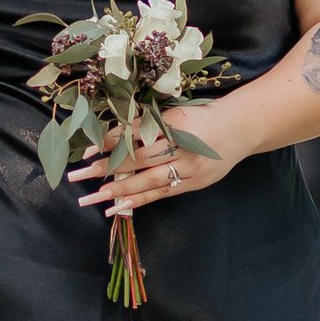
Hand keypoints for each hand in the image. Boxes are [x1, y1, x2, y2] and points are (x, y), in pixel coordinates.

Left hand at [73, 102, 238, 219]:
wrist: (240, 129)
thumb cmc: (202, 116)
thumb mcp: (175, 113)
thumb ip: (147, 125)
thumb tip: (110, 137)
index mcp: (175, 123)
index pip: (136, 135)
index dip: (110, 143)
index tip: (86, 151)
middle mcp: (182, 148)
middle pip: (138, 160)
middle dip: (105, 169)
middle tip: (78, 176)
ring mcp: (189, 169)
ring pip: (147, 182)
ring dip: (117, 190)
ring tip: (92, 198)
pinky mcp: (193, 184)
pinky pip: (161, 194)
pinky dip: (138, 200)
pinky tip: (117, 207)